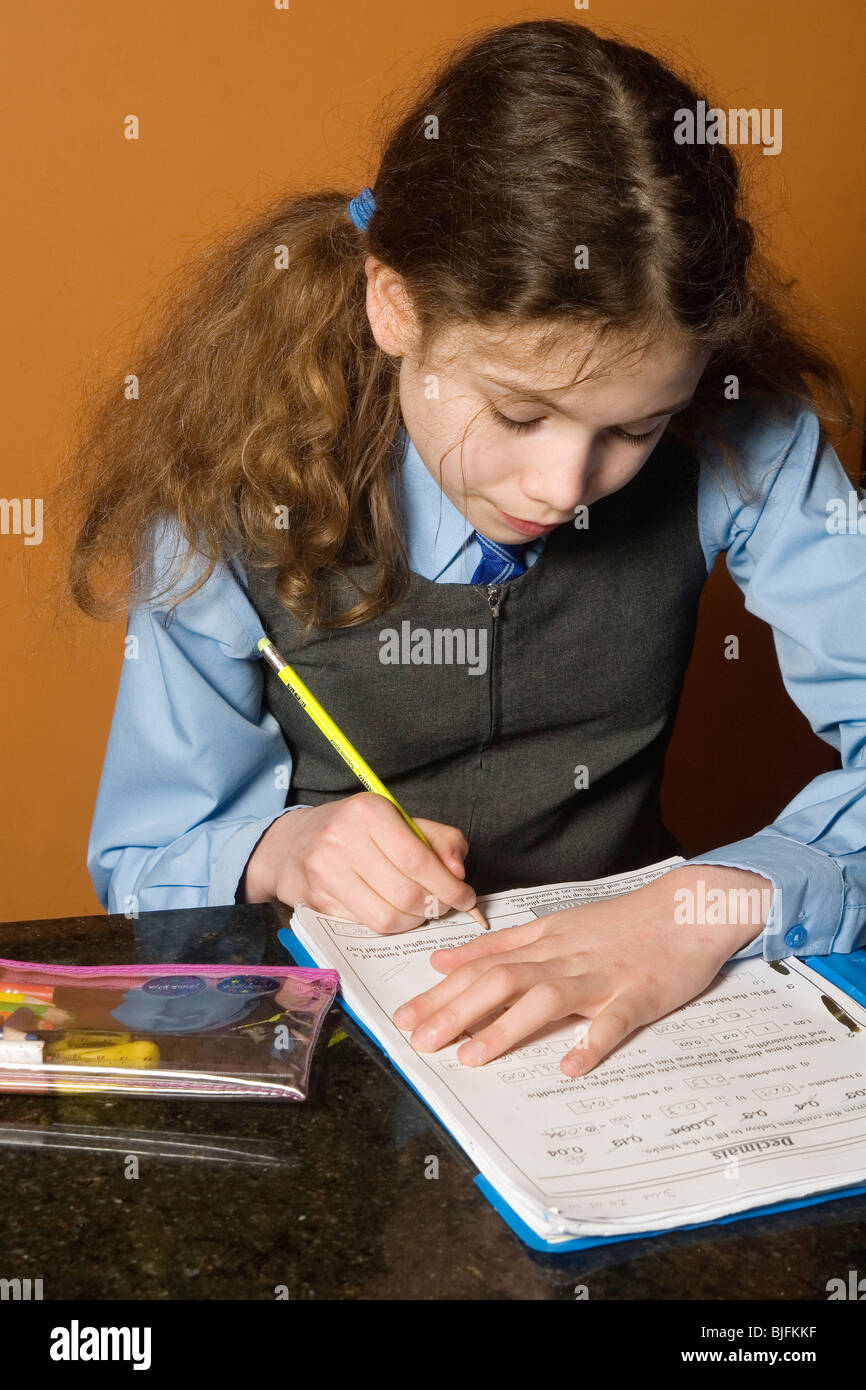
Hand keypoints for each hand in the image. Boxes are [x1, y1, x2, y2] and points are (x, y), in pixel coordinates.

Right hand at [240, 792, 478, 932]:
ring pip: (387, 917)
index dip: (449, 886)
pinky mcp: (315, 900)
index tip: (466, 898)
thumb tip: (458, 872)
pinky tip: (388, 909)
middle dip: (434, 907)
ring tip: (417, 910)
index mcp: (370, 812)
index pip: (418, 860)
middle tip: (443, 907)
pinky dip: (387, 924)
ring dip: (412, 921)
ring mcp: (325, 871)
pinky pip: (365, 925)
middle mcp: (343, 838)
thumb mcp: (398, 822)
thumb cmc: (355, 832)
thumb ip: (439, 840)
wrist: (291, 844)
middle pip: (406, 893)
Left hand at [392, 866, 770, 1074]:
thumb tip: (442, 961)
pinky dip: (591, 1042)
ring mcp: (603, 976)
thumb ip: (499, 945)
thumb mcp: (555, 926)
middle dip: (457, 1011)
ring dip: (507, 1027)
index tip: (405, 1019)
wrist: (690, 908)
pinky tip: (569, 1066)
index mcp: (545, 941)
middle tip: (421, 1042)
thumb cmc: (623, 923)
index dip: (441, 994)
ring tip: (473, 1056)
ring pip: (548, 998)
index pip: (483, 966)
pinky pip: (614, 1021)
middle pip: (503, 980)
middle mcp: (566, 956)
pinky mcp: (640, 995)